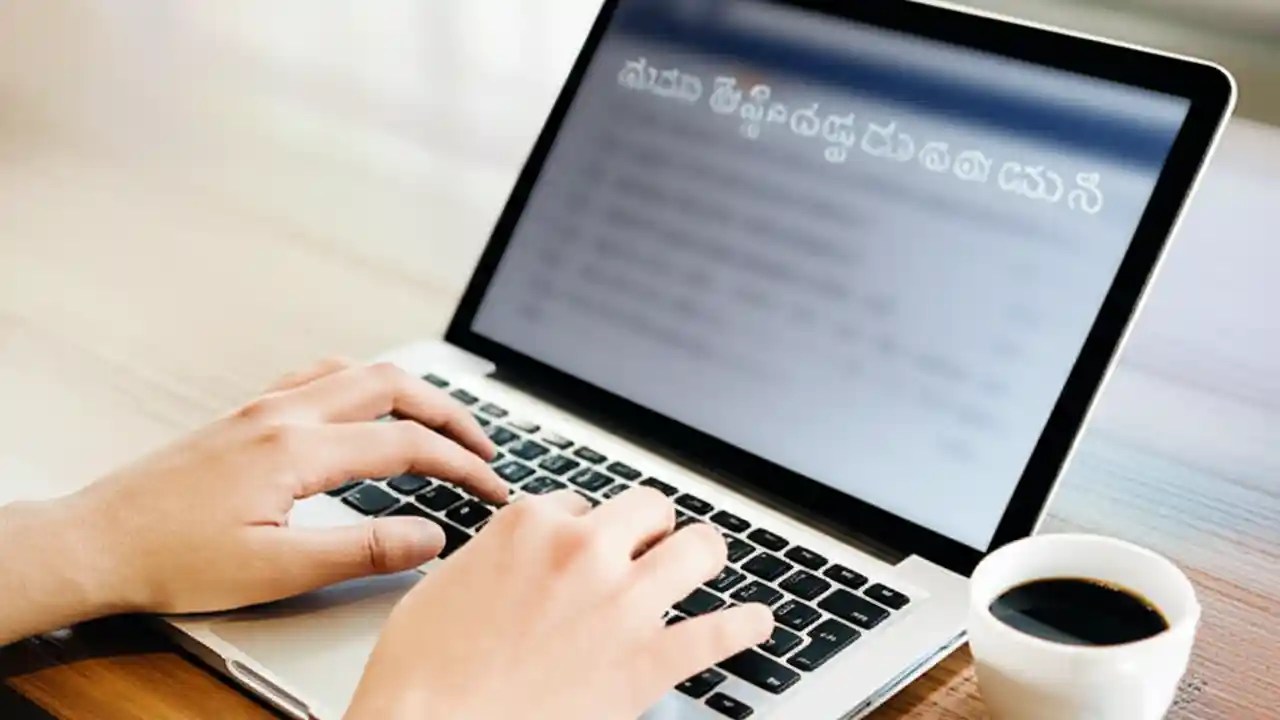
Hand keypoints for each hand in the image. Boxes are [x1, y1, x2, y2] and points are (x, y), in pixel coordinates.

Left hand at [59, 357, 503, 615]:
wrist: (95, 542)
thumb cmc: (172, 558)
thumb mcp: (277, 569)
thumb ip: (363, 550)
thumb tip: (430, 535)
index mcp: (297, 447)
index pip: (407, 444)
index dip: (462, 465)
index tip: (492, 489)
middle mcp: (284, 413)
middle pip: (392, 386)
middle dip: (450, 412)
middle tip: (485, 446)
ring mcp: (262, 407)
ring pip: (356, 371)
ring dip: (409, 391)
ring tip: (439, 420)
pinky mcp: (245, 415)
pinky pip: (319, 376)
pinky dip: (362, 383)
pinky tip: (363, 405)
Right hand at [346, 488, 773, 719]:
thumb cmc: (420, 673)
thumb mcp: (444, 586)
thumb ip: (496, 557)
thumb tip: (517, 556)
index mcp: (530, 525)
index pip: (582, 504)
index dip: (587, 529)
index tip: (586, 550)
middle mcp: (583, 551)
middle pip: (650, 509)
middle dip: (651, 528)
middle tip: (650, 548)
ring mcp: (620, 604)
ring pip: (698, 550)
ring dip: (702, 556)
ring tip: (704, 564)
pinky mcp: (645, 662)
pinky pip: (717, 633)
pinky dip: (744, 627)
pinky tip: (757, 622)